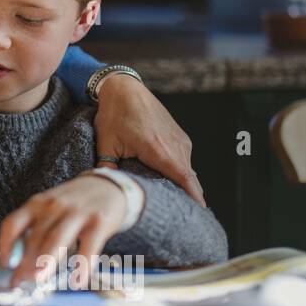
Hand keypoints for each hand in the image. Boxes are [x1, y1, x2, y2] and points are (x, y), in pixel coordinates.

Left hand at [0, 175, 129, 287]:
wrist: (108, 185)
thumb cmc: (73, 204)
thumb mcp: (49, 209)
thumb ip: (35, 230)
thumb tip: (20, 262)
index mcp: (37, 204)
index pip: (13, 223)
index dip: (6, 245)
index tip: (5, 264)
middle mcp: (54, 207)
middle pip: (34, 237)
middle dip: (25, 262)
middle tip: (19, 282)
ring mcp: (77, 213)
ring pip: (56, 240)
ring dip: (45, 261)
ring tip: (38, 279)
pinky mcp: (98, 222)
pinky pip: (88, 247)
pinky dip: (82, 265)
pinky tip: (78, 280)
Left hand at [93, 74, 204, 205]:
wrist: (124, 87)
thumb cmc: (115, 114)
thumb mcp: (106, 143)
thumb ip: (108, 170)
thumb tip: (106, 190)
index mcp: (161, 151)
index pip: (185, 181)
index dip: (194, 199)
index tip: (199, 215)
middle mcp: (176, 146)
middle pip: (189, 179)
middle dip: (190, 198)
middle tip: (186, 218)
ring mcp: (180, 139)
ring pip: (187, 169)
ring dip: (184, 184)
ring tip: (178, 204)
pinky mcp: (178, 135)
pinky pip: (184, 158)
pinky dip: (181, 171)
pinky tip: (171, 181)